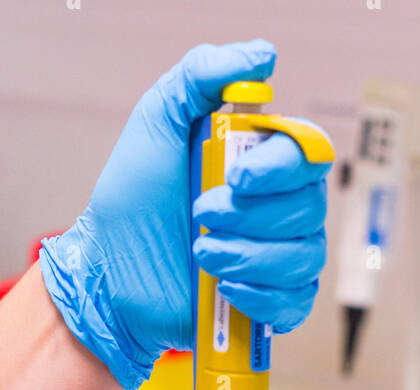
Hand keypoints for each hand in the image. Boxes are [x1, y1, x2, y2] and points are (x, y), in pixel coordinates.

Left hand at [39, 40, 330, 389]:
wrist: (109, 271)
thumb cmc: (133, 198)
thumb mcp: (158, 120)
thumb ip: (202, 75)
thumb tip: (262, 56)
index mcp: (260, 162)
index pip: (307, 154)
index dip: (281, 166)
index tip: (236, 175)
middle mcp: (277, 208)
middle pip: (310, 207)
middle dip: (252, 215)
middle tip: (199, 215)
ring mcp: (276, 258)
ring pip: (305, 256)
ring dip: (250, 256)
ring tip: (201, 254)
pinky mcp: (268, 304)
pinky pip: (295, 303)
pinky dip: (262, 297)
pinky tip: (224, 289)